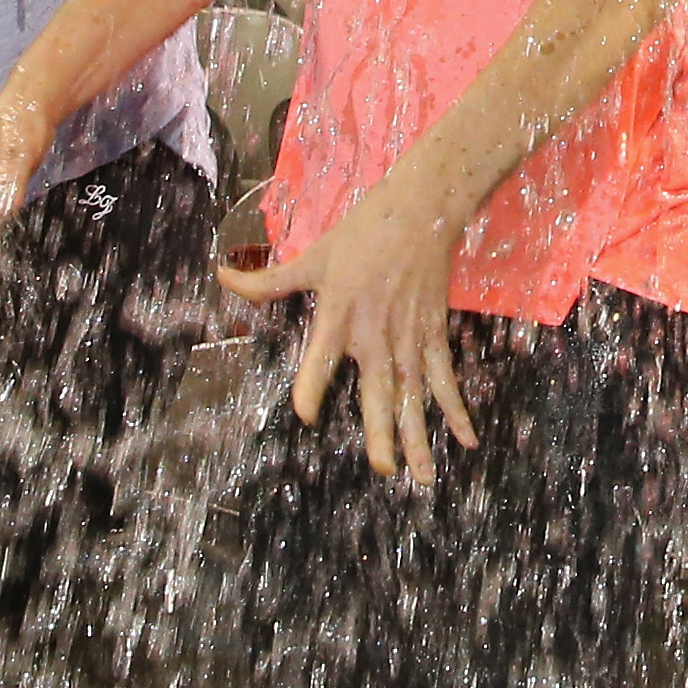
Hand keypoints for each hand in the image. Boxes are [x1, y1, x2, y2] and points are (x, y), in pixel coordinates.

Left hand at [218, 164, 478, 484]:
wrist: (422, 210)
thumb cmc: (363, 233)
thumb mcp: (312, 257)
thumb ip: (268, 281)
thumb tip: (221, 276)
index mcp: (339, 316)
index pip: (321, 361)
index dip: (312, 389)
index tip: (306, 416)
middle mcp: (376, 334)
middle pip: (379, 393)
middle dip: (383, 434)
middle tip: (384, 470)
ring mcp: (409, 337)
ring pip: (415, 396)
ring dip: (421, 436)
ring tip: (423, 476)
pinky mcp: (433, 334)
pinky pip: (444, 379)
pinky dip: (456, 409)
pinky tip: (466, 439)